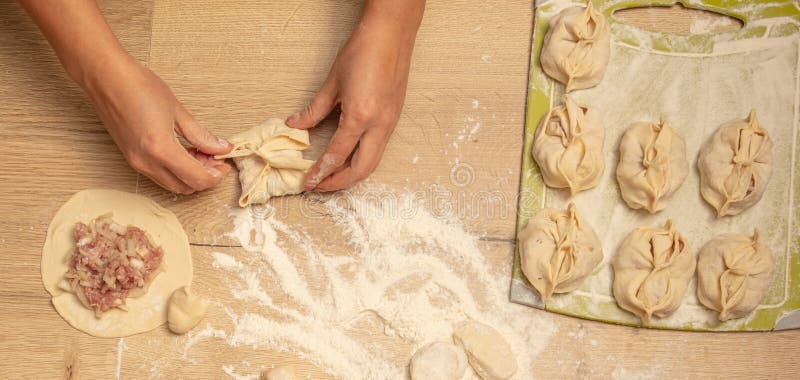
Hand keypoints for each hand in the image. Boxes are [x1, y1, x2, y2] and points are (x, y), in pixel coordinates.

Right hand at [85, 56, 231, 193]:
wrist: (105, 77)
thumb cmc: (138, 86)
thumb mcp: (177, 110)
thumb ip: (201, 134)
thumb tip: (221, 147)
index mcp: (161, 149)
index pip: (197, 178)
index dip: (216, 175)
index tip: (225, 162)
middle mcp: (146, 161)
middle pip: (185, 187)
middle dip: (205, 177)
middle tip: (215, 158)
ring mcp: (136, 162)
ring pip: (171, 184)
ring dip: (189, 175)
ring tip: (199, 152)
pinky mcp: (130, 157)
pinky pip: (158, 175)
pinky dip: (175, 170)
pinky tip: (183, 151)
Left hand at [286, 0, 424, 191]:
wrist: (391, 34)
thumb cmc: (363, 51)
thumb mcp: (333, 82)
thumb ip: (314, 109)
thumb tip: (295, 125)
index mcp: (361, 117)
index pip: (338, 155)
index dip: (320, 172)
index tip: (308, 182)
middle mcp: (379, 125)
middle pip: (361, 169)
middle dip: (339, 182)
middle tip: (319, 186)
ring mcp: (390, 123)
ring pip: (373, 162)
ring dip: (352, 174)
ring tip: (332, 176)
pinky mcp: (394, 118)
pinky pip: (379, 148)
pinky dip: (362, 159)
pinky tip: (349, 157)